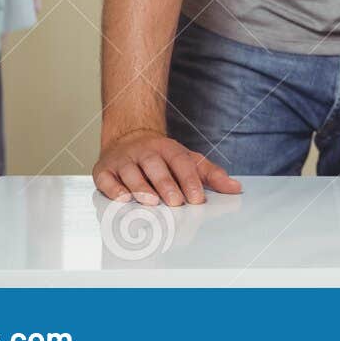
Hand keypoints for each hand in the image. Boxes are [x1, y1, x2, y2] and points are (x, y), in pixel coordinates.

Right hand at [92, 128, 240, 206]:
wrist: (127, 138)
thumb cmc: (161, 157)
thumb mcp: (188, 160)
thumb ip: (211, 175)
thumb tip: (235, 188)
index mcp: (168, 148)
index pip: (181, 161)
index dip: (190, 179)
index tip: (197, 199)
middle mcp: (144, 151)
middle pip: (155, 165)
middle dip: (166, 184)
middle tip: (176, 202)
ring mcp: (123, 160)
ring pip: (131, 171)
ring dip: (141, 187)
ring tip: (151, 202)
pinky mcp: (104, 170)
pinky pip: (106, 179)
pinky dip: (113, 189)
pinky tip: (122, 199)